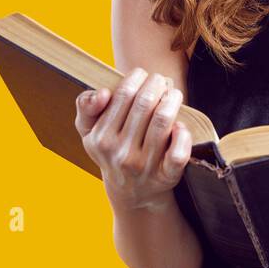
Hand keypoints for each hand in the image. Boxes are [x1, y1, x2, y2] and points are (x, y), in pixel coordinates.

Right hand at [74, 68, 191, 211]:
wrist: (131, 192)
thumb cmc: (112, 150)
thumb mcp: (89, 131)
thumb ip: (85, 106)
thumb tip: (103, 93)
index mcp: (100, 138)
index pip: (123, 95)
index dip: (137, 77)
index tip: (142, 75)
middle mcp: (120, 153)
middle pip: (145, 103)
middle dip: (157, 84)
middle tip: (161, 81)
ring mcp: (144, 166)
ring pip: (163, 120)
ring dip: (172, 99)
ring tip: (173, 94)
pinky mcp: (166, 176)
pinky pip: (178, 153)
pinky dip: (183, 134)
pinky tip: (180, 125)